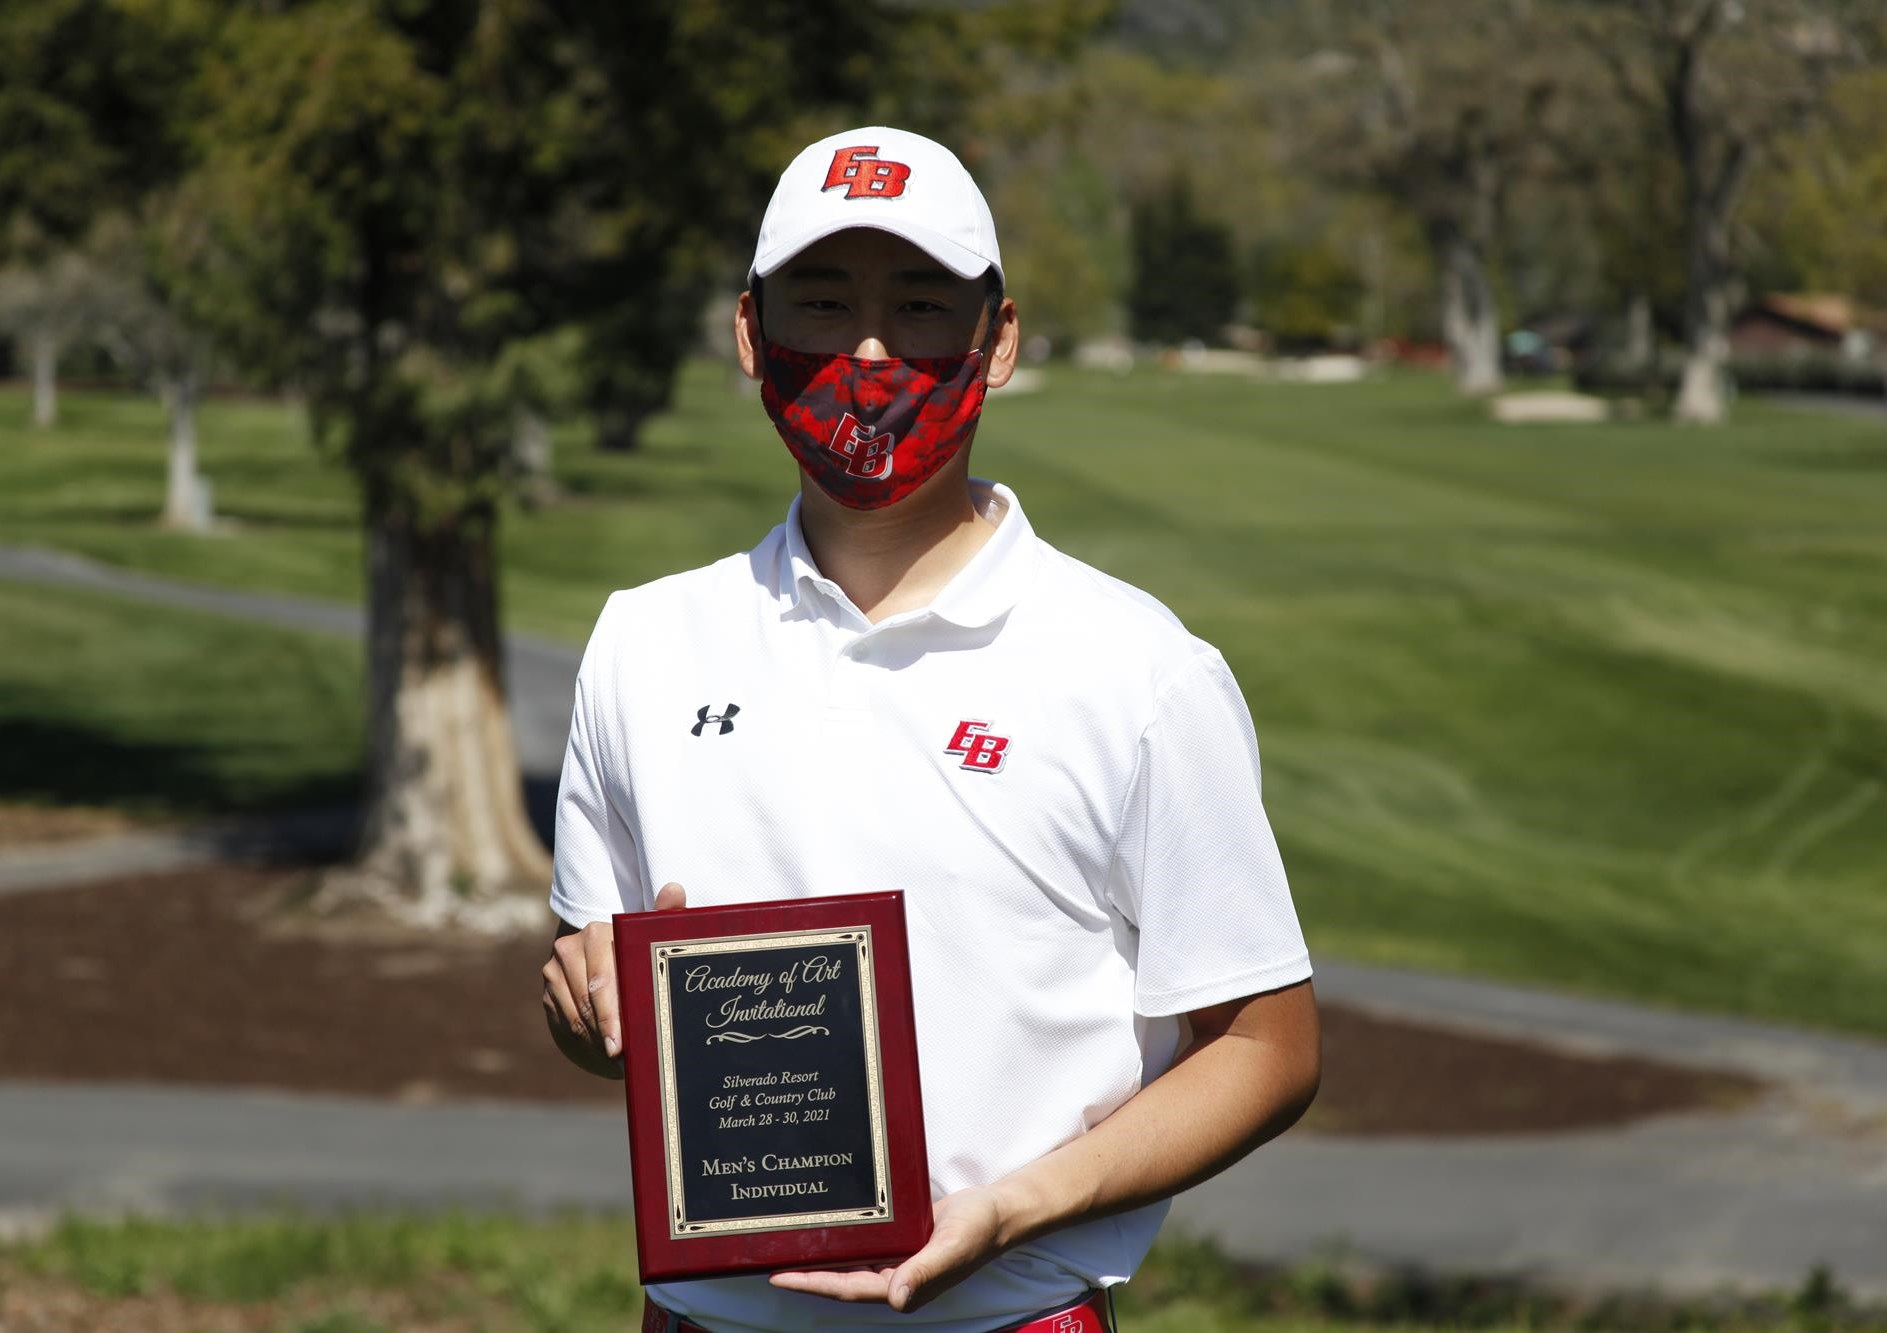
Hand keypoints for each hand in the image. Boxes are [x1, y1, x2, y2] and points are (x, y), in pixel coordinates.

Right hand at [542, 882, 685, 1077]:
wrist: (609, 963)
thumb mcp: (654, 935)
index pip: (602, 981)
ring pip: (575, 1017)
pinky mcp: (547, 993)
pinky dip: (584, 1041)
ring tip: (615, 1059)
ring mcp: (553, 972)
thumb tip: (674, 888)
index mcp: (596, 933)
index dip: (613, 1014)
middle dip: (606, 1031)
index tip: (620, 1043)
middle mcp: (568, 949)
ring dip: (595, 1039)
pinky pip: (565, 1024)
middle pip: (588, 1002)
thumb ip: (667, 913)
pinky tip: (600, 1051)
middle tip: (620, 1058)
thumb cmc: (640, 951)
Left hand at [769, 1185, 1007, 1311]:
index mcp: (903, 1286)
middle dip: (807, 1271)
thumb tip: (897, 1298)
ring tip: (789, 1241)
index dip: (811, 1284)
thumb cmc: (978, 1230)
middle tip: (769, 1257)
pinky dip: (845, 1235)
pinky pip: (865, 1242)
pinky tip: (828, 1224)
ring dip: (823, 1254)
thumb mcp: (952, 1249)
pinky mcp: (900, 1240)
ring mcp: (897, 1259)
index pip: (847, 1288)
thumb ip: (925, 1272)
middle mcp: (895, 1276)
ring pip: (851, 1260)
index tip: (777, 1276)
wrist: (997, 1210)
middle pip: (841, 1278)